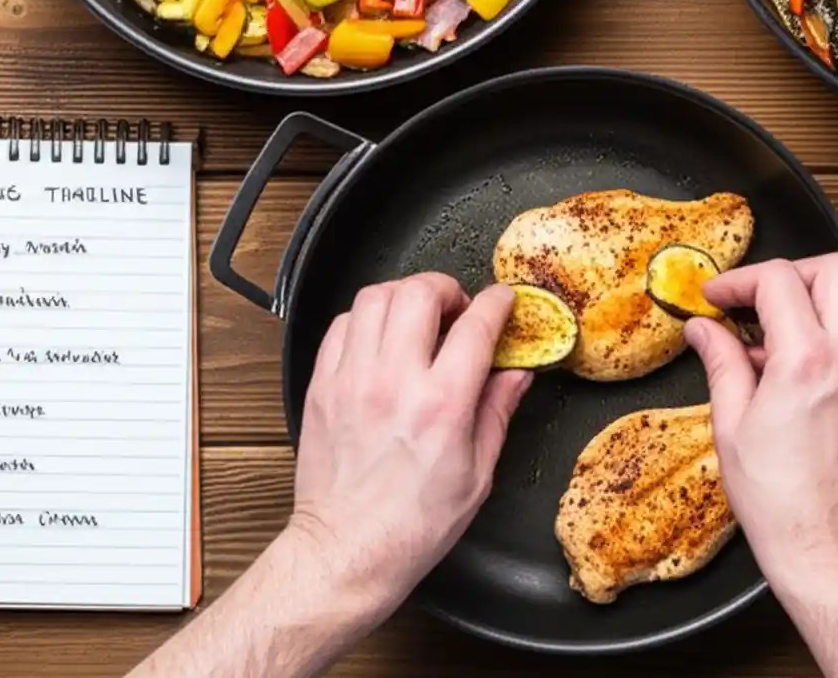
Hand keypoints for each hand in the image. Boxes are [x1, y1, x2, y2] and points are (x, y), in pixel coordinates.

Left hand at [289, 273, 532, 616]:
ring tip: (418, 316)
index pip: (475, 325)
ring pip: (373, 298)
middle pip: (419, 293)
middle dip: (446, 288)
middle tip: (457, 308)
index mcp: (441, 405)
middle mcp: (393, 381)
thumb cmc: (412, 525)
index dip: (496, 303)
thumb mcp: (477, 474)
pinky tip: (380, 338)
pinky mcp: (321, 386)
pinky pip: (340, 326)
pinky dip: (365, 319)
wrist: (347, 550)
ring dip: (403, 296)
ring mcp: (351, 380)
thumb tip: (516, 374)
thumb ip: (497, 412)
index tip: (502, 301)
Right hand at [683, 254, 837, 579]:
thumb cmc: (779, 499)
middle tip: (753, 297)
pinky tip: (796, 360)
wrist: (828, 545)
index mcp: (806, 362)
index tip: (715, 297)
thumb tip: (703, 330)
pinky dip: (832, 328)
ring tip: (774, 329)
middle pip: (837, 269)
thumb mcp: (731, 425)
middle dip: (789, 272)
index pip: (779, 281)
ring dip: (816, 296)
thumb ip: (721, 363)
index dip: (739, 280)